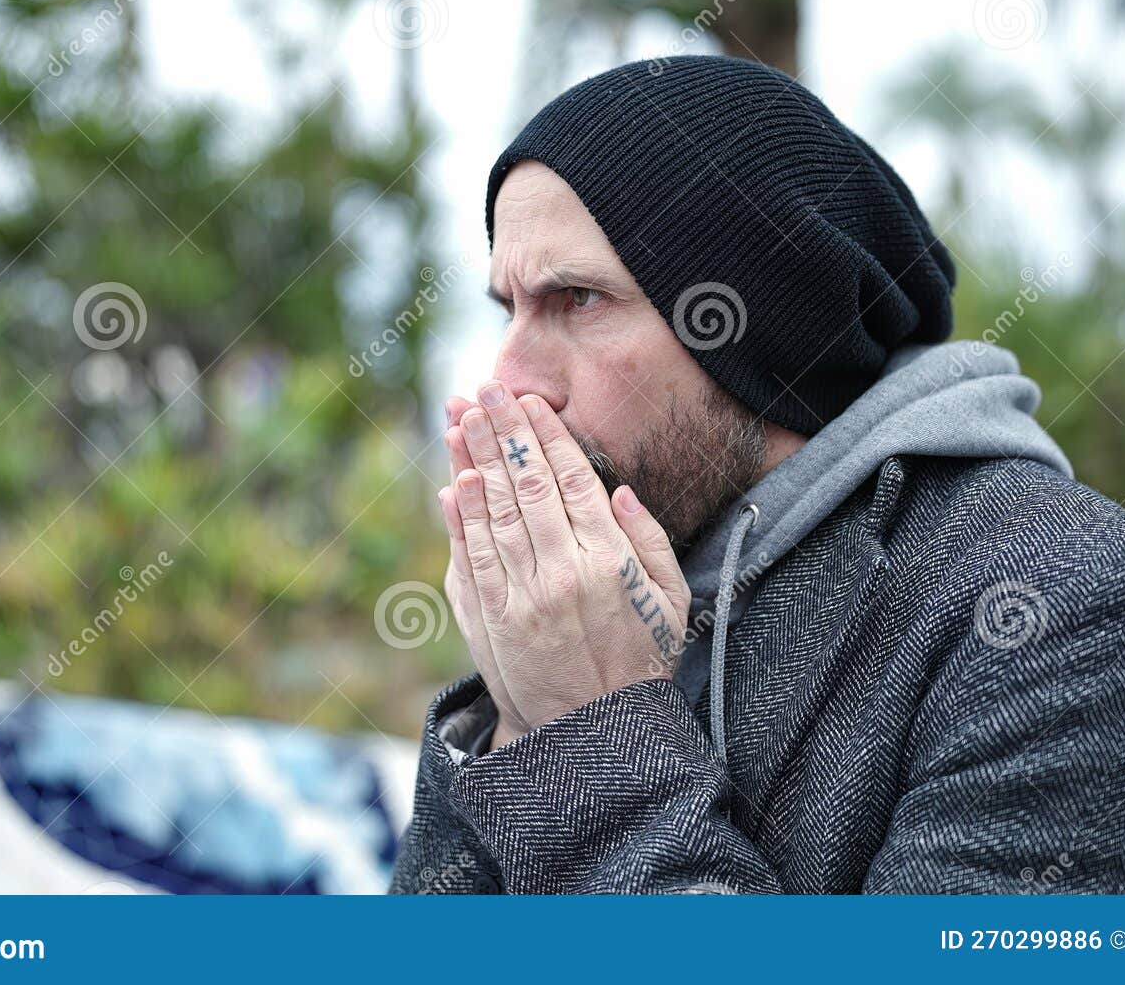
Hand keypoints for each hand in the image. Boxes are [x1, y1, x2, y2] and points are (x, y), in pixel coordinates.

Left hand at [437, 381, 690, 746]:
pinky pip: (471, 558)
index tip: (527, 400)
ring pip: (493, 513)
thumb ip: (649, 542)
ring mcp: (522, 596)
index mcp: (609, 561)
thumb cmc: (640, 663)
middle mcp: (562, 572)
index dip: (545, 434)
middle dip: (501, 431)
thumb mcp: (670, 601)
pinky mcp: (492, 620)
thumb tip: (619, 490)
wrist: (594, 735)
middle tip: (482, 390)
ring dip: (472, 460)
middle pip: (526, 484)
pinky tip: (455, 483)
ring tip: (458, 418)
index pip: (571, 479)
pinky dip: (460, 518)